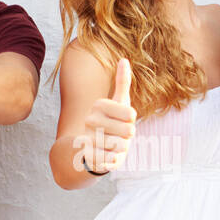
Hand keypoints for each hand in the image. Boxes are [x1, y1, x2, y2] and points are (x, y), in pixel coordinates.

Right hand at [74, 58, 135, 172]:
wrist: (93, 147)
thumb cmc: (112, 122)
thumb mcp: (119, 102)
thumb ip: (122, 82)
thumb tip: (124, 59)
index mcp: (99, 105)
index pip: (131, 114)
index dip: (131, 121)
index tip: (123, 120)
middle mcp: (90, 120)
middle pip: (128, 131)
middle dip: (128, 136)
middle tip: (118, 134)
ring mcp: (88, 137)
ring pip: (121, 146)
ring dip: (122, 148)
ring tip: (113, 144)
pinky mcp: (89, 156)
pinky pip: (112, 160)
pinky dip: (114, 160)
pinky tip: (107, 155)